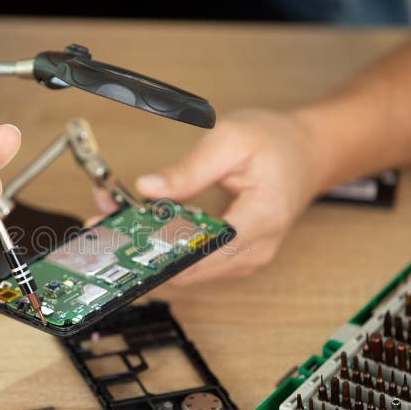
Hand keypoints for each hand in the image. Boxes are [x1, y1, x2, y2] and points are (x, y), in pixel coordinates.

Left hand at [115, 109, 326, 283]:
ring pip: (186, 269)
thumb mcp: (231, 140)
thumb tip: (148, 188)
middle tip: (103, 223)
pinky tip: (139, 223)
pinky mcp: (233, 257)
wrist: (308, 152)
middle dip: (142, 248)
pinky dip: (163, 245)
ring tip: (114, 217)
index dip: (158, 249)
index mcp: (260, 219)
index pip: (202, 252)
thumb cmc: (277, 144)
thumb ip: (188, 170)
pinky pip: (193, 262)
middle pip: (187, 267)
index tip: (123, 236)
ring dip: (148, 248)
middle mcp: (254, 250)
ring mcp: (244, 258)